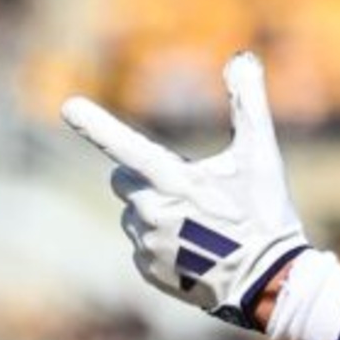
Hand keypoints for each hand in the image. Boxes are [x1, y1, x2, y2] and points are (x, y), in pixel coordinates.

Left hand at [61, 52, 309, 326]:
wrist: (271, 282)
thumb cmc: (268, 214)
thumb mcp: (263, 157)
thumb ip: (249, 105)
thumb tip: (243, 57)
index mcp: (175, 180)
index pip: (126, 146)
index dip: (96, 125)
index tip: (68, 107)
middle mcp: (153, 211)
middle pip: (124, 180)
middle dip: (147, 179)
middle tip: (193, 194)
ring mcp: (148, 242)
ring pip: (133, 214)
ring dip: (156, 213)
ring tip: (199, 228)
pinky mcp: (148, 268)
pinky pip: (141, 246)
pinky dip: (162, 243)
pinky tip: (194, 250)